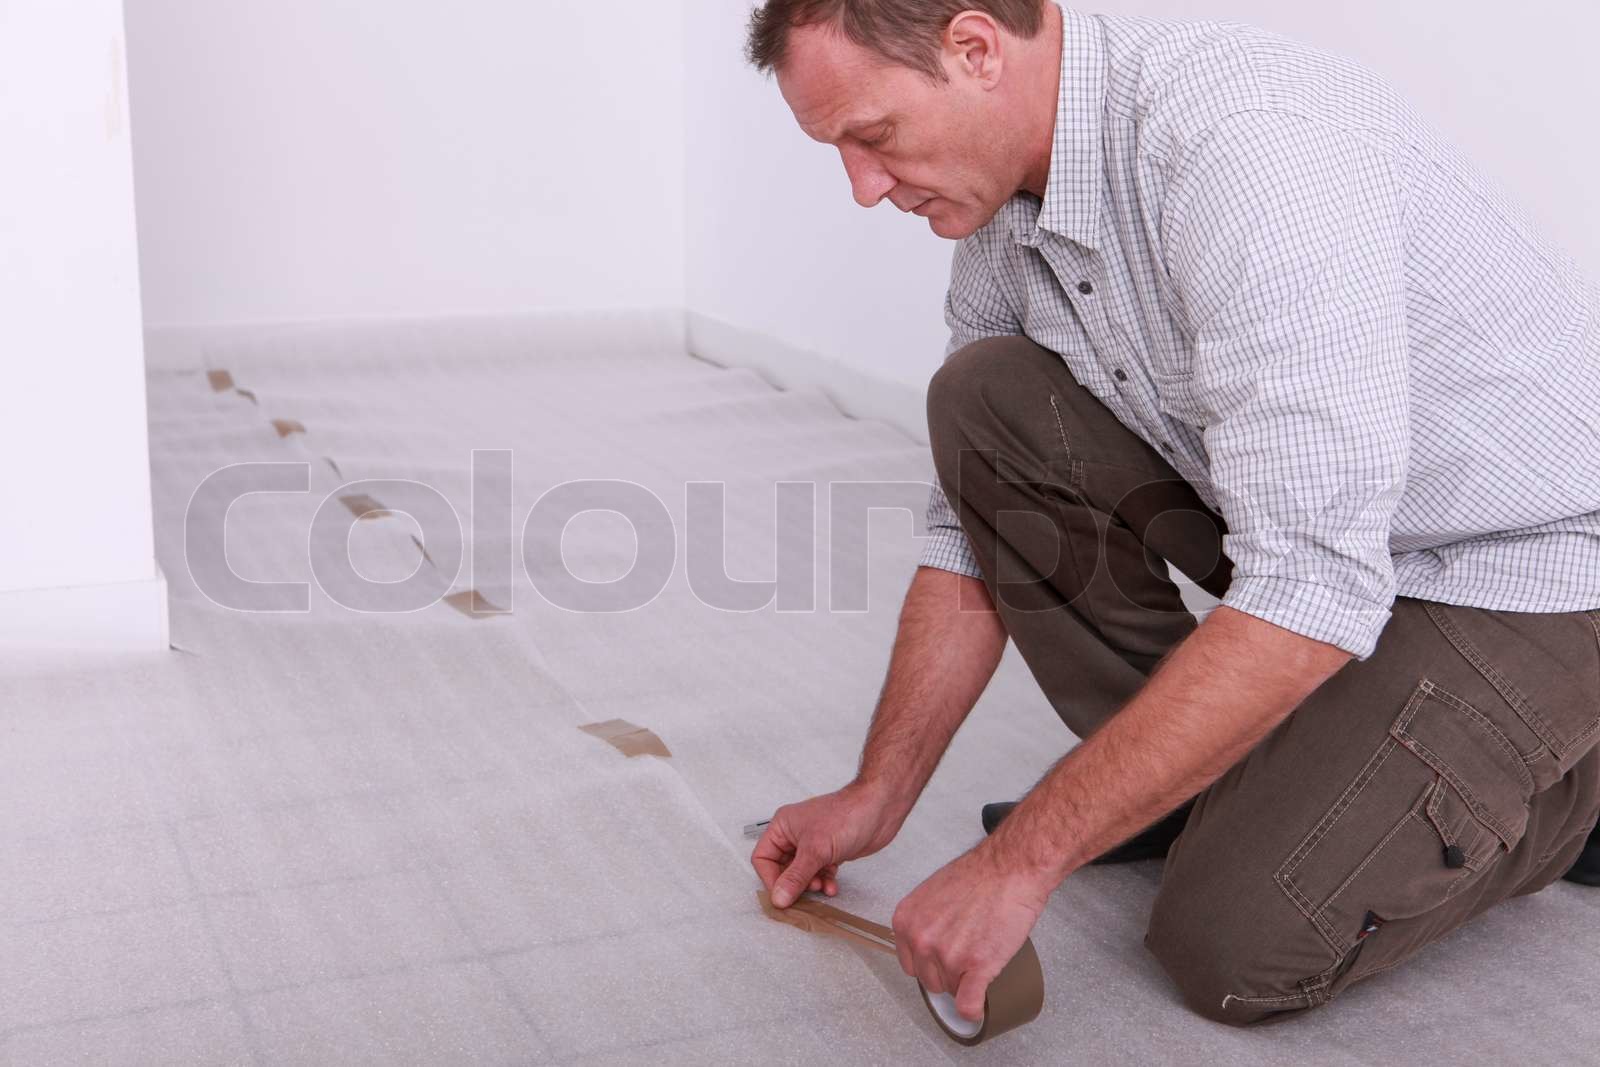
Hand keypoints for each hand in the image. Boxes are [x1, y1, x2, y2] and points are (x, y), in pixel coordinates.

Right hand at [751, 781, 904, 907]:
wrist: (880, 809)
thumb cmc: (847, 816)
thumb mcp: (816, 850)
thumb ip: (795, 877)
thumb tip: (778, 898)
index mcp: (782, 826)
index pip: (763, 858)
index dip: (770, 879)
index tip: (782, 895)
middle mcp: (794, 835)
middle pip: (782, 868)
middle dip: (793, 884)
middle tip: (803, 895)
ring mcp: (813, 843)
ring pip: (801, 873)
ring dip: (810, 884)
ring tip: (820, 887)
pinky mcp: (829, 852)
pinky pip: (819, 873)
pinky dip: (824, 882)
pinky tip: (832, 887)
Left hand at [891, 844, 1051, 1022]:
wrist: (1010, 870)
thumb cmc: (978, 877)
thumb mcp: (932, 894)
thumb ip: (923, 922)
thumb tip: (926, 945)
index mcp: (906, 921)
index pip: (911, 964)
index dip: (931, 962)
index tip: (945, 956)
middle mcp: (921, 940)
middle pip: (930, 980)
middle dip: (949, 972)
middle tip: (969, 950)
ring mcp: (948, 955)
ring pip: (952, 991)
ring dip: (967, 981)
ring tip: (982, 953)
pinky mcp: (976, 966)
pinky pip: (968, 1004)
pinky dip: (974, 1008)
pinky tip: (979, 1004)